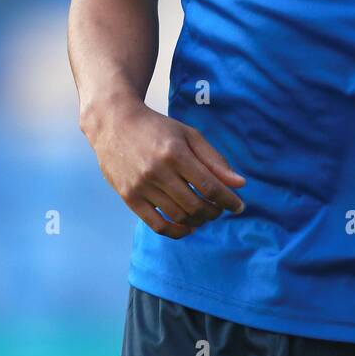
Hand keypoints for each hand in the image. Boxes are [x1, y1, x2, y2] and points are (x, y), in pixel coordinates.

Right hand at [82, 97, 246, 237]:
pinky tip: (188, 227)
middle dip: (214, 212)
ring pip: (179, 216)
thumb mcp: (189, 135)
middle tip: (220, 210)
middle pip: (196, 205)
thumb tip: (240, 184)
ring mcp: (141, 186)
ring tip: (204, 215)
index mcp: (176, 153)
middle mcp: (158, 171)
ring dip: (198, 221)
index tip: (238, 206)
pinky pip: (156, 225)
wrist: (114, 124)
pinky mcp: (129, 197)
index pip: (210, 186)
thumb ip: (214, 160)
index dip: (228, 201)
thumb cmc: (157, 128)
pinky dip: (176, 231)